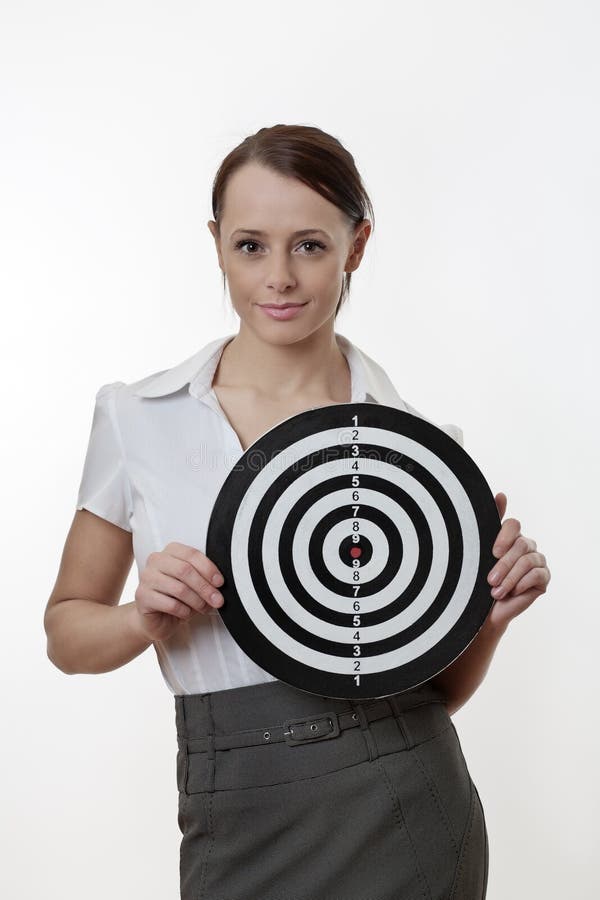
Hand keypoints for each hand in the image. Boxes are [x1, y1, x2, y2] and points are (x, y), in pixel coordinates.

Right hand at [132, 542, 224, 641]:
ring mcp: (146, 578)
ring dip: (197, 601)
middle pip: (185, 571)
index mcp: (170, 551)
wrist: (156, 618)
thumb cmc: (176, 597)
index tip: (220, 582)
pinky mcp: (142, 596)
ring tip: (203, 608)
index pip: (191, 554)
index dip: (208, 569)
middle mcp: (156, 560)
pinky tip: (186, 613)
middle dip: (205, 587)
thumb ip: (203, 577)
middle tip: (217, 600)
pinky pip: (170, 604)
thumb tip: (219, 584)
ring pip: (179, 589)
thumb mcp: (192, 583)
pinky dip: (184, 611)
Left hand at [486, 492, 550, 631]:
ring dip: (510, 577)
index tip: (493, 552)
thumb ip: (490, 524)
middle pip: (520, 545)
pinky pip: (537, 574)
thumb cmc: (479, 580)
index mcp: (511, 535)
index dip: (503, 537)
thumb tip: (501, 494)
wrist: (485, 609)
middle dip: (503, 564)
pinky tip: (511, 592)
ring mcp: (537, 560)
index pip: (513, 525)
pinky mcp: (544, 577)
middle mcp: (526, 544)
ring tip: (496, 591)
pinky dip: (521, 584)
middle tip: (489, 579)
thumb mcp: (480, 552)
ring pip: (527, 561)